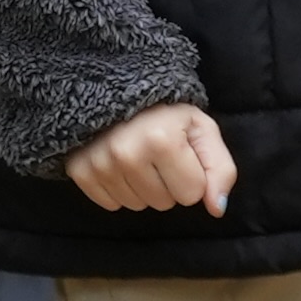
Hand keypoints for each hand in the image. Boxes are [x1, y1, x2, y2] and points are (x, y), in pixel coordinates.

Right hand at [67, 102, 235, 215]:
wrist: (118, 91)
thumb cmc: (167, 113)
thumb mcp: (203, 130)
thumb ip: (220, 169)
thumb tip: (217, 209)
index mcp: (162, 141)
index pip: (191, 194)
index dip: (191, 176)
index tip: (180, 153)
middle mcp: (127, 154)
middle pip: (164, 203)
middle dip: (167, 183)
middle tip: (158, 154)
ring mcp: (100, 164)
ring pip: (138, 206)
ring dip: (143, 188)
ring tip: (139, 157)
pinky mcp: (80, 171)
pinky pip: (111, 204)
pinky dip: (119, 190)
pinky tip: (120, 166)